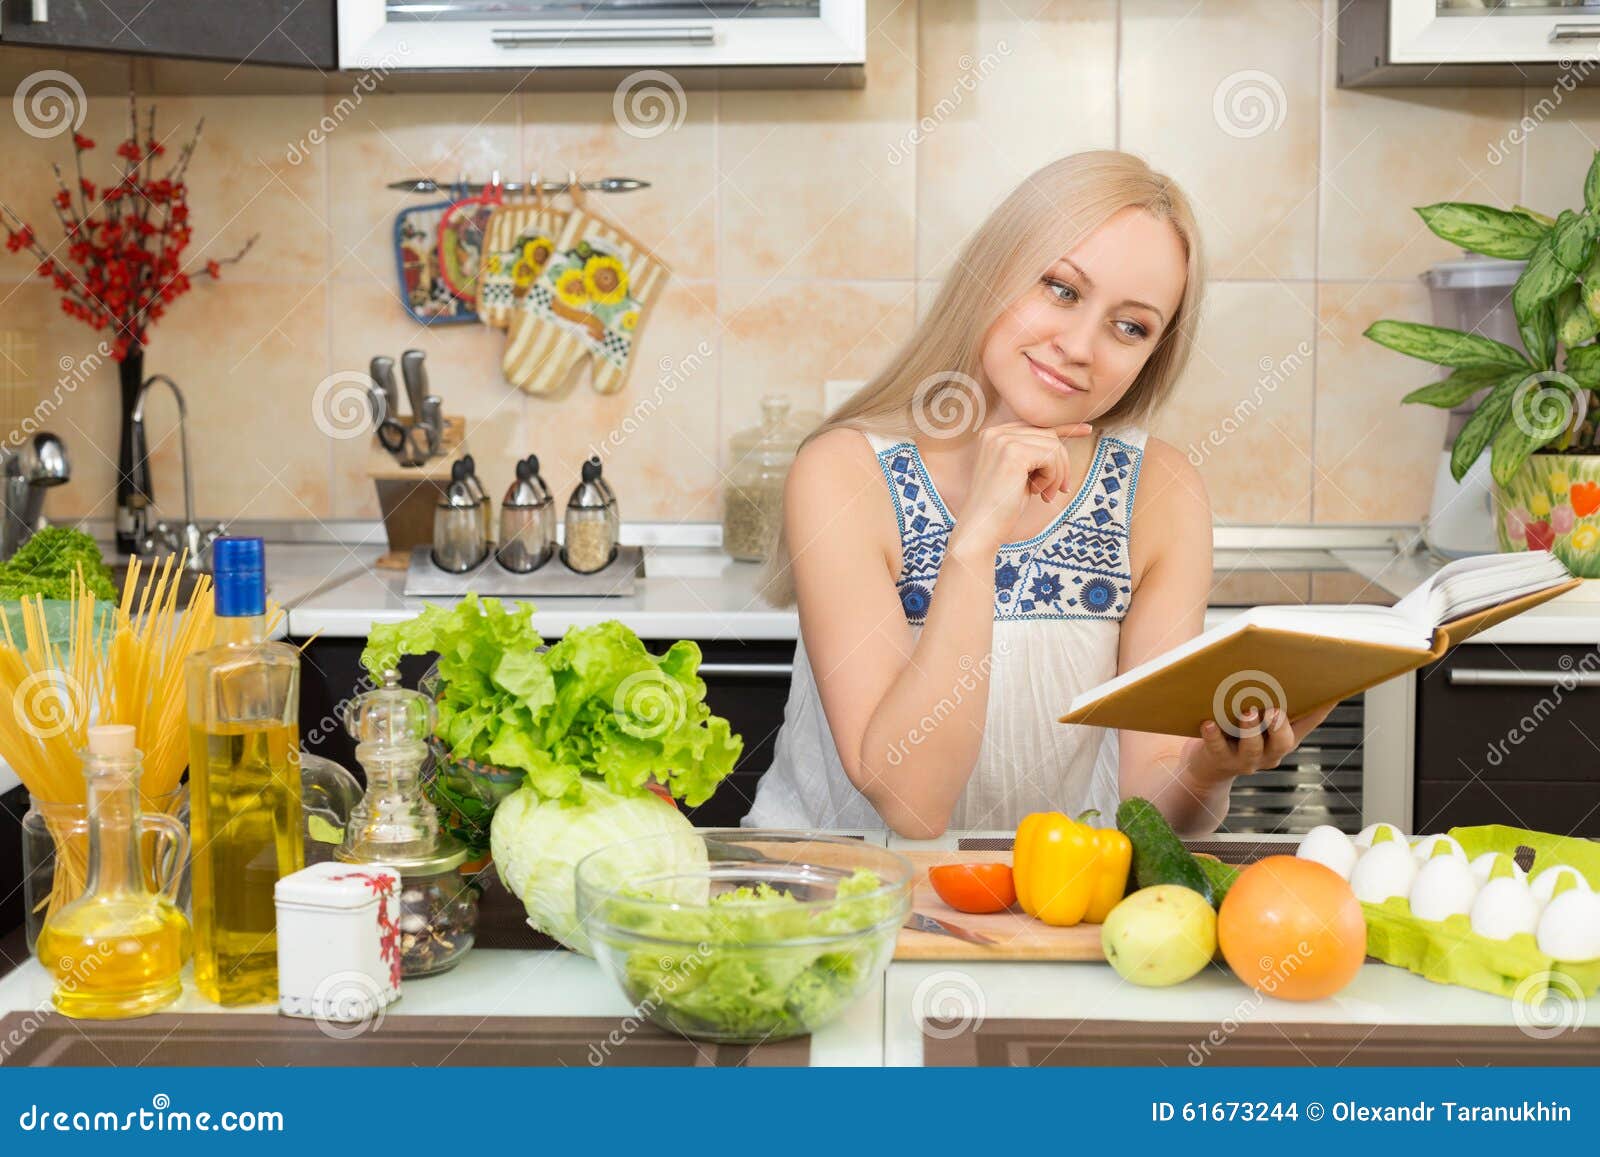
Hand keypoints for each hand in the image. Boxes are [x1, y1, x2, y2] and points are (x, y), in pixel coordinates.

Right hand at [947, 421, 1092, 559]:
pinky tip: (1039, 493)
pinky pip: (1051, 457)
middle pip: (1048, 435)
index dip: (1063, 428)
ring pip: (1054, 447)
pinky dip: (1052, 478)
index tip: (1087, 430)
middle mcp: (995, 433)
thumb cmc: (1002, 506)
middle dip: (1061, 465)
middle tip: (1058, 491)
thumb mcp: (1021, 473)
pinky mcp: (1013, 453)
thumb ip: (1035, 453)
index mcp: (993, 435)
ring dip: (1057, 475)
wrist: (982, 527)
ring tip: (1046, 495)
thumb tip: (1064, 439)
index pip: (1036, 425)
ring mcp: (1003, 441)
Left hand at [1179, 701, 1337, 784]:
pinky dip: (1213, 736)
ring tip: (1247, 712)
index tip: (1331, 690)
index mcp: (1284, 737)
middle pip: (1283, 742)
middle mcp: (1270, 751)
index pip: (1309, 721)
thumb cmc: (1235, 732)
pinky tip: (1209, 723)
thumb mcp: (1258, 718)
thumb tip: (1278, 660)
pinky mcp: (1220, 760)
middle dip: (1281, 725)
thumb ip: (1269, 697)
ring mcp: (1246, 759)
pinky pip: (1217, 749)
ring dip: (1250, 729)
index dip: (1322, 707)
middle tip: (1275, 710)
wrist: (1207, 766)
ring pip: (1252, 748)